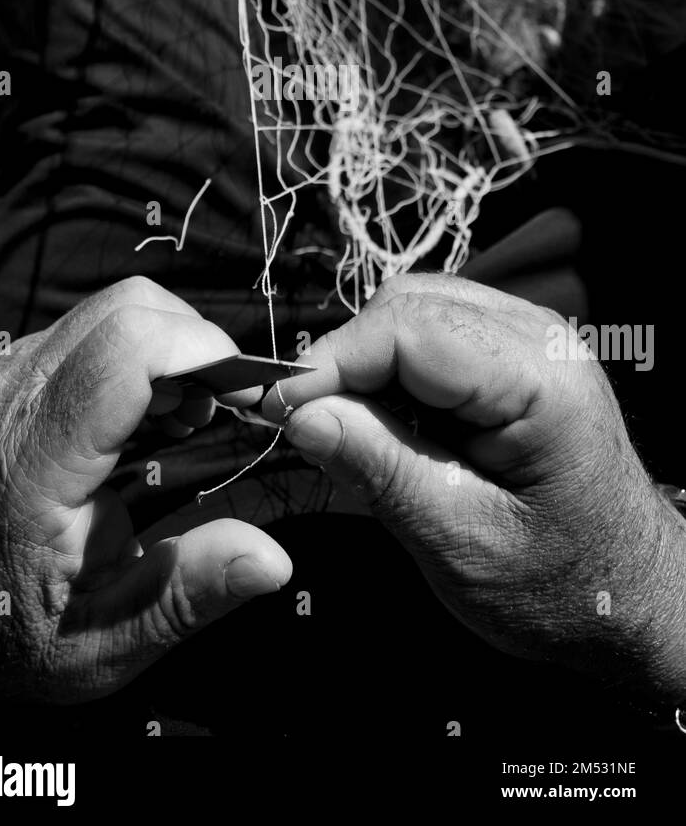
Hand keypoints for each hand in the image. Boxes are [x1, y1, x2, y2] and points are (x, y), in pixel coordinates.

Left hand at [0, 278, 291, 703]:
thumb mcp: (108, 646)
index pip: (126, 350)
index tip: (249, 396)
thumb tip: (273, 562)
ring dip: (174, 345)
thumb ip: (189, 594)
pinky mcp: (15, 379)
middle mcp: (14, 406)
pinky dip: (146, 351)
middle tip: (232, 405)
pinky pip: (93, 328)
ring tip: (198, 414)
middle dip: (198, 343)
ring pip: (112, 307)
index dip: (203, 352)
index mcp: (34, 466)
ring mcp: (8, 384)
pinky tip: (161, 412)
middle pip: (127, 309)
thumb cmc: (17, 636)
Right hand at [263, 274, 685, 707]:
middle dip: (346, 360)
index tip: (273, 408)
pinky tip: (390, 428)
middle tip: (306, 427)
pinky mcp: (518, 355)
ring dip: (369, 365)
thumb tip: (297, 413)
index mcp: (541, 379)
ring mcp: (533, 339)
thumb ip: (380, 469)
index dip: (330, 360)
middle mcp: (541, 337)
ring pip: (416, 311)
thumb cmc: (562, 588)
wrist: (634, 601)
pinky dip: (396, 372)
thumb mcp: (462, 543)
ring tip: (351, 435)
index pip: (408, 328)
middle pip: (408, 305)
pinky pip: (437, 334)